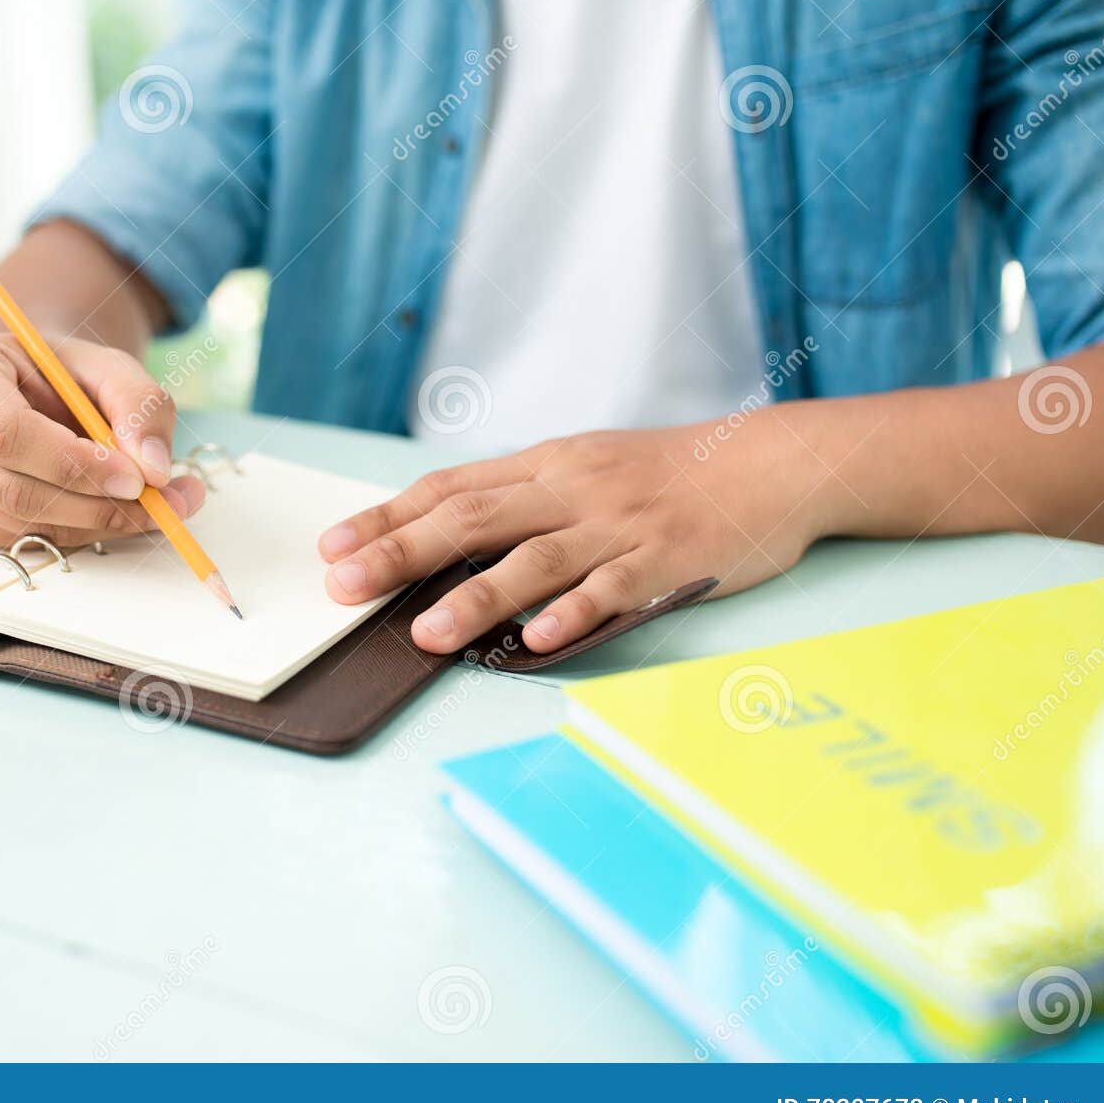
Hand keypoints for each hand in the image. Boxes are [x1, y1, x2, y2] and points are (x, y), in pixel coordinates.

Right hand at [0, 332, 203, 546]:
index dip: (73, 464)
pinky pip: (21, 537)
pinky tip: (113, 509)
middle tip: (159, 504)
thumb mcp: (108, 364)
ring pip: (17, 521)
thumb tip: (153, 469)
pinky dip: (78, 530)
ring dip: (94, 523)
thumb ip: (139, 404)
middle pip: (8, 488)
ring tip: (157, 506)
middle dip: (92, 505)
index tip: (135, 479)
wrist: (30, 382)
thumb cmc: (61, 369)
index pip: (5, 431)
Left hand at [318, 418, 828, 654]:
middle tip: (344, 585)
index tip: (333, 545)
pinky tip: (536, 639)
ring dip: (477, 597)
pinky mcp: (665, 560)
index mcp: (545, 467)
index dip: (388, 516)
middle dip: (402, 552)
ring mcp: (618, 526)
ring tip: (426, 633)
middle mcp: (571, 491)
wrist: (769, 463)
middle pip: (474, 519)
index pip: (449, 488)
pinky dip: (573, 613)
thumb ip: (523, 500)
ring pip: (535, 560)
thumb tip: (446, 535)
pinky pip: (612, 589)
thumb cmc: (667, 475)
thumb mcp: (586, 468)